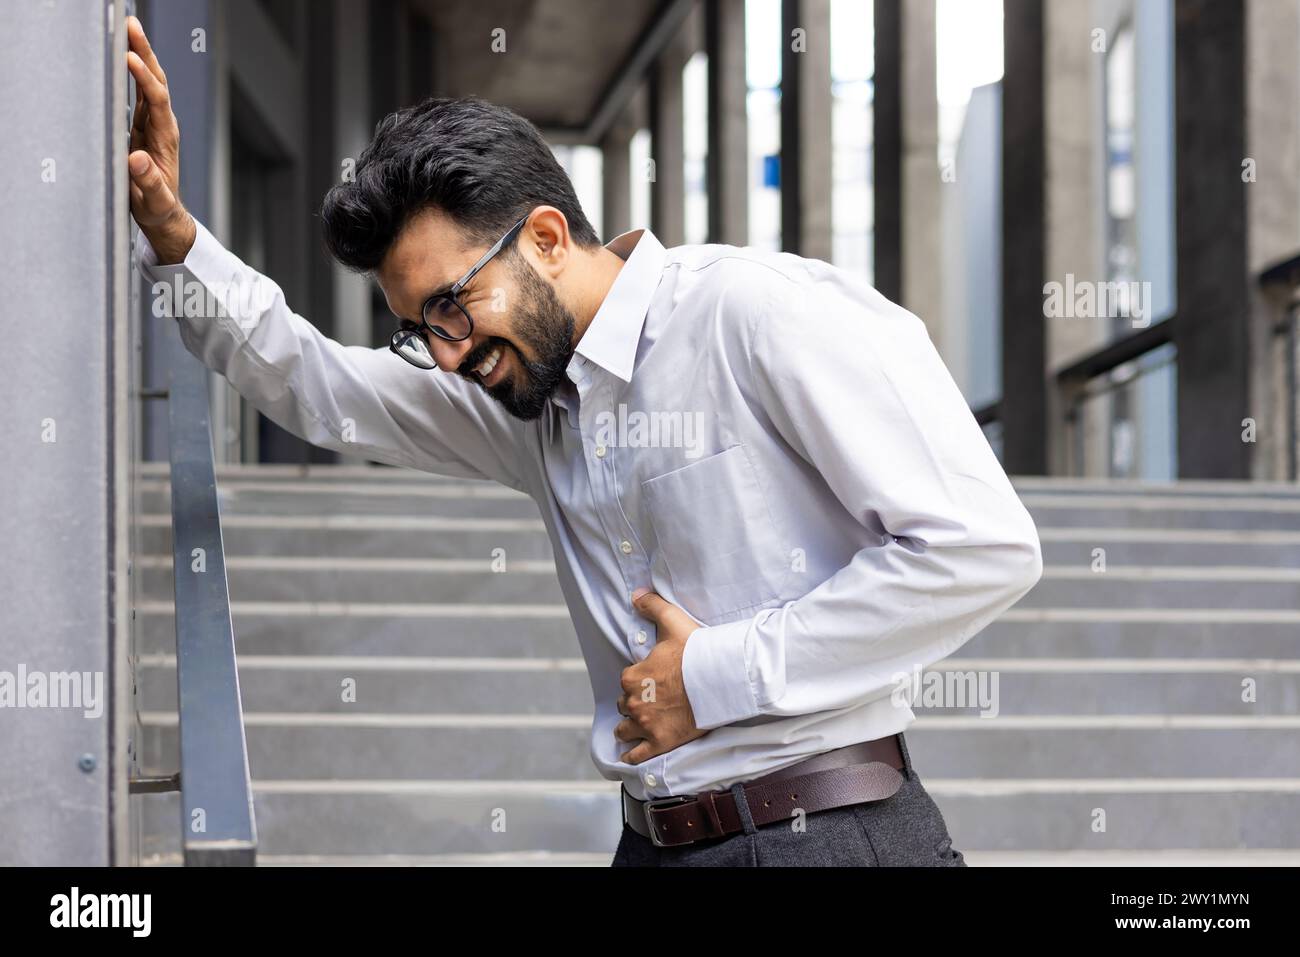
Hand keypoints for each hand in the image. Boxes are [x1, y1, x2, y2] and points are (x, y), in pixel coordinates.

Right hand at [126, 15, 194, 263]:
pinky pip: (138, 92)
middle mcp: (162, 126)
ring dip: (139, 55)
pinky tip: (123, 53)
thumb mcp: (153, 201)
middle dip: (145, 53)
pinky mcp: (143, 126)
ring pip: (148, 83)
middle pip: (156, 83)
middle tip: (130, 25)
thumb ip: (148, 182)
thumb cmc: (158, 208)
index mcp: (165, 139)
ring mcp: (153, 124)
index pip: (157, 102)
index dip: (144, 79)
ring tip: (127, 28)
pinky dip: (131, 71)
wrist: (164, 214)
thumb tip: (136, 159)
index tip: (130, 59)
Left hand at [615, 589, 708, 763]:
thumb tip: (636, 593)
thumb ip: (652, 605)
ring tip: (637, 728)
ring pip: (625, 731)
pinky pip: (637, 756)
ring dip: (629, 729)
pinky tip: (630, 756)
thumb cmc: (697, 651)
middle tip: (650, 702)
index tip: (651, 681)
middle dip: (634, 704)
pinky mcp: (661, 743)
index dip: (638, 681)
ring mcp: (647, 725)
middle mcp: (634, 702)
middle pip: (625, 706)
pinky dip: (632, 756)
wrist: (720, 680)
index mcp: (633, 676)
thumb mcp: (673, 622)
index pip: (626, 681)